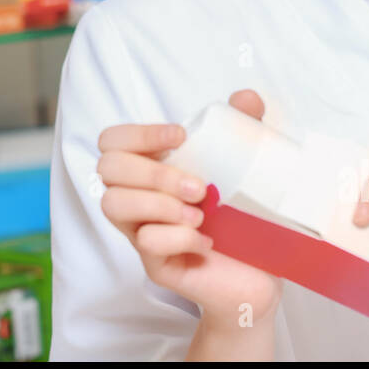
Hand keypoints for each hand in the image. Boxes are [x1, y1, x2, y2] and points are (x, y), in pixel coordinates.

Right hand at [97, 89, 283, 330]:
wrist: (261, 272)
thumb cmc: (245, 217)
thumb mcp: (248, 166)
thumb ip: (244, 128)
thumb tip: (246, 97)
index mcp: (151, 169)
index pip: (112, 141)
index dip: (137, 133)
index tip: (181, 135)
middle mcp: (137, 199)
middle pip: (107, 169)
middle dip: (154, 172)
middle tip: (200, 187)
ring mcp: (140, 232)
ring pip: (114, 205)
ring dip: (159, 203)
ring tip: (200, 214)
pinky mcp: (155, 265)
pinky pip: (146, 243)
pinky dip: (179, 237)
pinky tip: (206, 242)